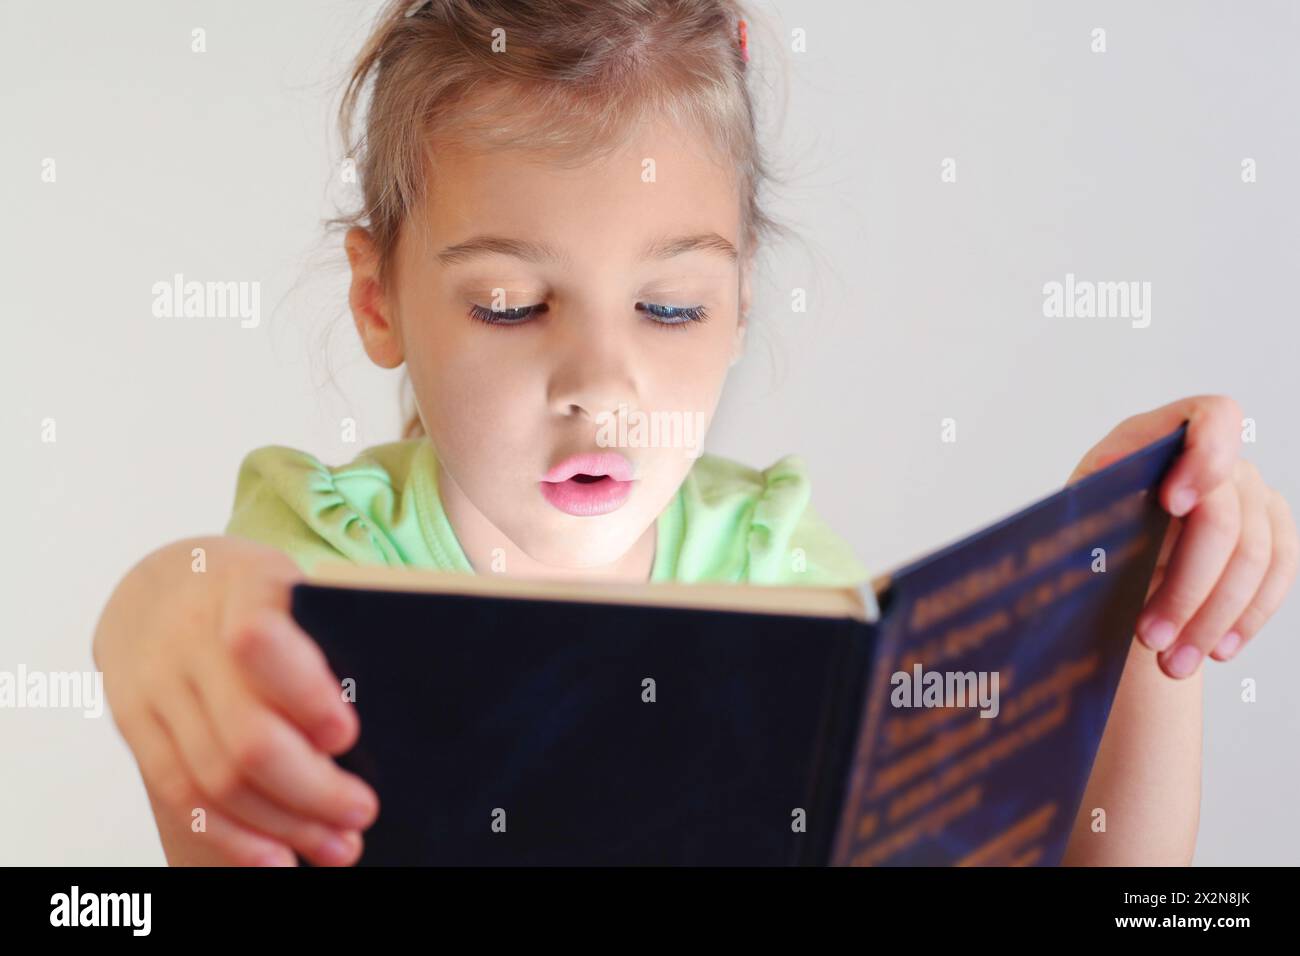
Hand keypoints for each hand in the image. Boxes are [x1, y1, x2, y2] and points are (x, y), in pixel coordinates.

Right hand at [94, 536, 377, 864]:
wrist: (160, 584)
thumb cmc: (252, 592)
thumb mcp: (292, 586)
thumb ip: (326, 636)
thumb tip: (381, 721)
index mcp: (241, 586)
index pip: (260, 642)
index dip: (305, 694)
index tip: (347, 736)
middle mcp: (189, 637)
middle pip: (245, 734)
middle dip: (312, 788)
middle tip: (363, 812)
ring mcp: (155, 684)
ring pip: (216, 777)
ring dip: (283, 824)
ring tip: (337, 846)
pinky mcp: (134, 725)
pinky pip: (180, 794)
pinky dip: (233, 836)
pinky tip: (277, 857)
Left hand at [1068, 396, 1296, 678]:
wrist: (1115, 559)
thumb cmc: (1089, 530)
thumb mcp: (1079, 514)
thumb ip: (1095, 505)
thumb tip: (1094, 510)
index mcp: (1161, 437)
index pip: (1214, 418)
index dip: (1204, 456)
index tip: (1170, 503)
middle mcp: (1219, 461)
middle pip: (1225, 517)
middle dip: (1188, 587)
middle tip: (1149, 637)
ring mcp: (1253, 494)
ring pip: (1255, 557)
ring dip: (1212, 619)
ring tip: (1172, 663)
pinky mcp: (1273, 531)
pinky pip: (1280, 572)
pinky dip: (1247, 617)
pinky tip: (1218, 649)